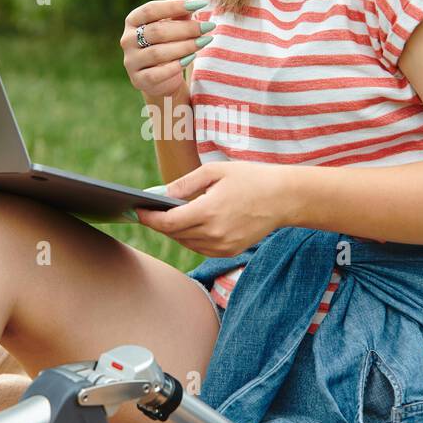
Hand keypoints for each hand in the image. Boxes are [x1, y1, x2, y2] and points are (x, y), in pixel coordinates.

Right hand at [120, 0, 214, 98]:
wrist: (161, 78)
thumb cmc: (167, 45)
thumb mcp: (172, 27)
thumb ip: (180, 16)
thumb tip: (196, 4)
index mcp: (133, 21)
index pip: (151, 10)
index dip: (175, 6)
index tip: (200, 4)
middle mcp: (127, 40)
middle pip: (157, 31)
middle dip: (186, 28)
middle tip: (207, 27)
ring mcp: (131, 61)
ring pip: (158, 53)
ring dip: (185, 46)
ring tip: (204, 41)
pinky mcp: (138, 80)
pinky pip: (159, 73)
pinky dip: (177, 65)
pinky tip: (191, 58)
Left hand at [133, 161, 291, 255]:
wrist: (284, 198)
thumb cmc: (250, 178)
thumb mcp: (215, 171)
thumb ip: (185, 183)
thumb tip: (161, 195)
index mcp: (209, 211)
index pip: (169, 222)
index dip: (150, 218)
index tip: (138, 211)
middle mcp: (214, 233)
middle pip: (174, 233)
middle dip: (159, 223)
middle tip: (147, 211)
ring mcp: (223, 246)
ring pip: (186, 242)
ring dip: (174, 231)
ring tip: (165, 217)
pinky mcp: (229, 251)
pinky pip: (200, 248)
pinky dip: (190, 238)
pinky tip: (188, 224)